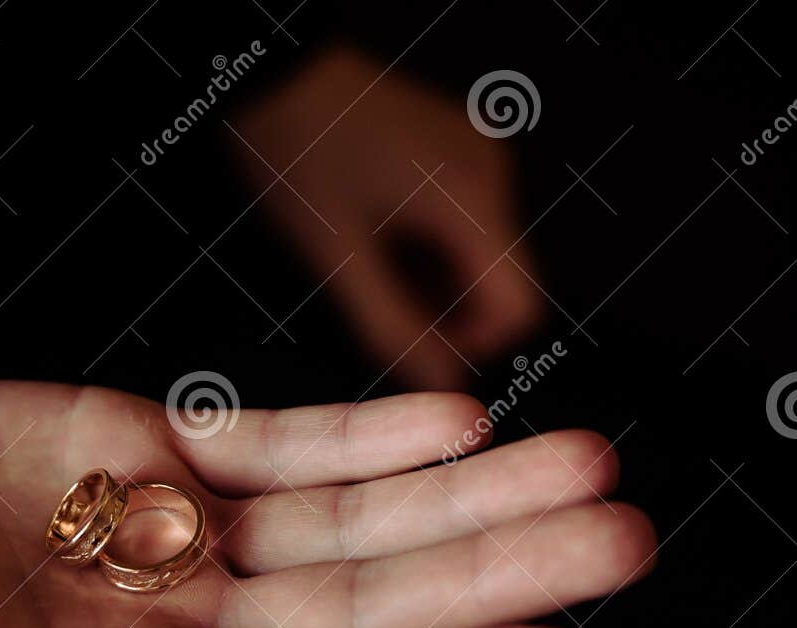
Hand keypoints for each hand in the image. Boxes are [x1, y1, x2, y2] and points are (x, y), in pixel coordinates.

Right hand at [0, 380, 652, 627]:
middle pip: (357, 612)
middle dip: (487, 577)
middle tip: (621, 538)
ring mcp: (157, 541)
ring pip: (339, 525)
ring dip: (456, 500)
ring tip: (579, 462)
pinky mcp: (132, 454)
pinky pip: (270, 446)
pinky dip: (359, 433)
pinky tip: (450, 416)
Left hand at [231, 46, 543, 390]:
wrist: (276, 75)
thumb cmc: (295, 152)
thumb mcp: (336, 257)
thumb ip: (390, 326)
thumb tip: (438, 383)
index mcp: (472, 200)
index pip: (520, 309)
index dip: (474, 347)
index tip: (419, 351)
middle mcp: (490, 175)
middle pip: (499, 283)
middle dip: (444, 313)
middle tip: (374, 307)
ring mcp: (475, 159)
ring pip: (475, 257)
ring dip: (427, 283)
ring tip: (362, 266)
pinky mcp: (453, 154)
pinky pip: (456, 225)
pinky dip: (421, 251)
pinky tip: (370, 241)